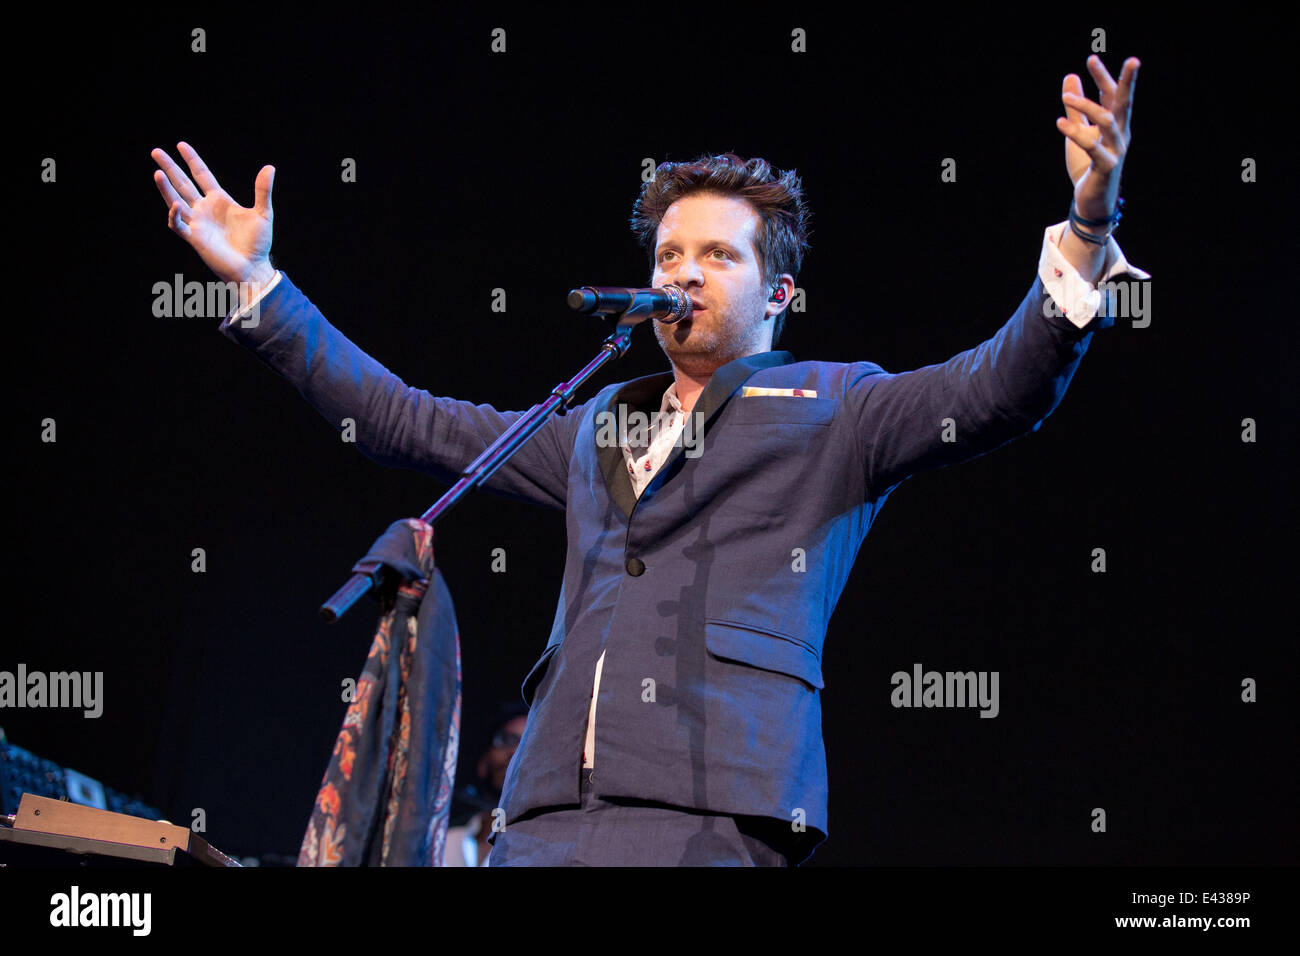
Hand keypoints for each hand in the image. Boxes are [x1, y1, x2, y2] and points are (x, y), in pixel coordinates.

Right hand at [151, 142, 275, 287]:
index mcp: (219, 200)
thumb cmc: (257, 243)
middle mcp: (204, 209)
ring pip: (175, 201)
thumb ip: (263, 191)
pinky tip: (175, 204)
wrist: (253, 267)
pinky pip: (179, 225)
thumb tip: (270, 167)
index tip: (181, 145)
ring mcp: (197, 222)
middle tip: (156, 151)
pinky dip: (175, 215)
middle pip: (183, 183)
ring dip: (166, 188)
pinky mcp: (195, 238)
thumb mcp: (262, 213)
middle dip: (170, 168)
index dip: (192, 160)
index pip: (201, 175)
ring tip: (157, 172)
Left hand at [1055, 55, 1139, 221]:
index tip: (1091, 58)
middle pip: (1124, 102)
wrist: (1092, 202)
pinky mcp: (1106, 166)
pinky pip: (1092, 145)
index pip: (1112, 95)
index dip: (1103, 77)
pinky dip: (1076, 133)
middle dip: (1128, 81)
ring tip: (1066, 98)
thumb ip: (1076, 108)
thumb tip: (1071, 77)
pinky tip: (1060, 123)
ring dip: (1087, 106)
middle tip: (1134, 59)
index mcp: (1115, 125)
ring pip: (1108, 121)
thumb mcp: (1079, 132)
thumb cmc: (1088, 166)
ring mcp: (1116, 150)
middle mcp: (1120, 134)